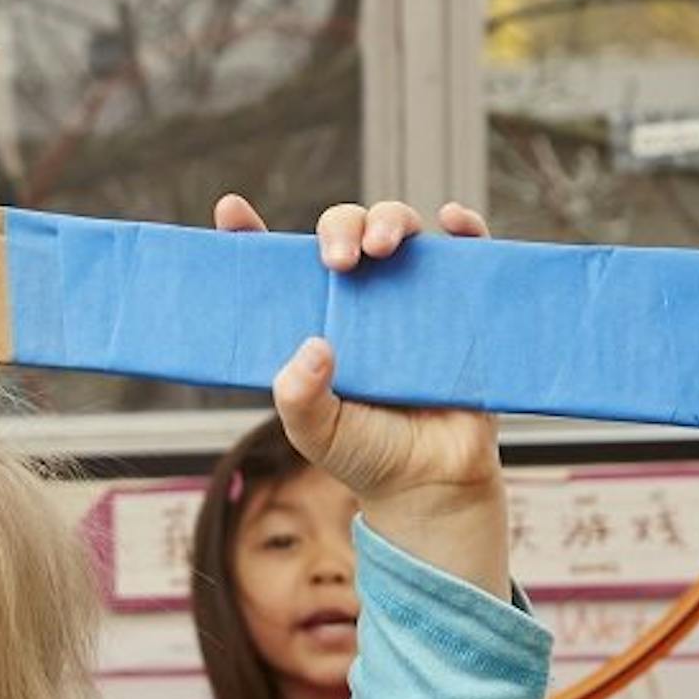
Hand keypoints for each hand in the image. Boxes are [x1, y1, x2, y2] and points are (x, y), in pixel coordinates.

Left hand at [218, 193, 508, 597]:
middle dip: (339, 228)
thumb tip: (313, 350)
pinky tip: (455, 220)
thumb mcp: (316, 432)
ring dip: (390, 220)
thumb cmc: (366, 453)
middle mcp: (359, 298)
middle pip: (345, 232)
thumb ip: (298, 397)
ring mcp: (409, 296)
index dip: (252, 237)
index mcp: (313, 319)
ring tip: (382, 248)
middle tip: (337, 262)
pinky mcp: (459, 305)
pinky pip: (466, 253)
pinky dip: (465, 227)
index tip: (232, 215)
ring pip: (401, 229)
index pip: (279, 268)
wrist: (430, 483)